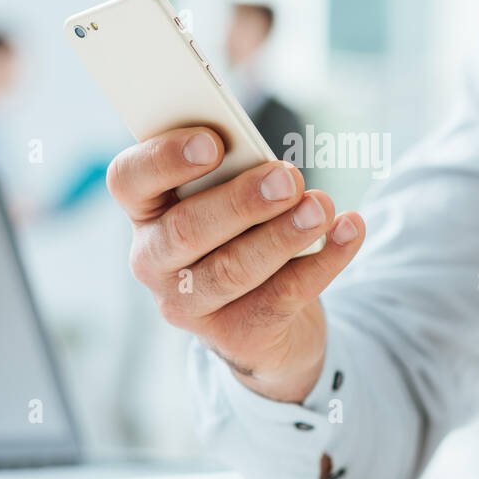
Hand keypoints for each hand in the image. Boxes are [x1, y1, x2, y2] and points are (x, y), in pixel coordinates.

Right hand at [108, 126, 364, 402]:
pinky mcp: (234, 335)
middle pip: (185, 230)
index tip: (212, 143)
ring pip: (233, 270)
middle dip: (240, 202)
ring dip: (283, 235)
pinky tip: (349, 230)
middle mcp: (153, 260)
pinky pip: (281, 295)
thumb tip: (271, 166)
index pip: (129, 179)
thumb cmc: (242, 232)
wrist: (266, 318)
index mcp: (145, 210)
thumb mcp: (232, 195)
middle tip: (287, 178)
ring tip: (322, 207)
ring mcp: (187, 305)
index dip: (164, 159)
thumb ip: (237, 173)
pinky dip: (323, 261)